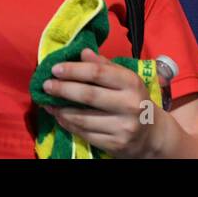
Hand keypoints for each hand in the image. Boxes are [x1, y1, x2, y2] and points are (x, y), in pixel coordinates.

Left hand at [40, 49, 161, 157]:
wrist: (151, 135)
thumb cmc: (134, 100)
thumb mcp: (126, 79)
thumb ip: (105, 66)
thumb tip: (82, 52)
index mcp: (131, 83)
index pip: (98, 73)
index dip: (74, 70)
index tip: (55, 69)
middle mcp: (130, 105)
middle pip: (88, 95)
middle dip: (62, 89)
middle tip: (46, 85)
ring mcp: (123, 127)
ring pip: (83, 118)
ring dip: (60, 110)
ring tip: (47, 102)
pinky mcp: (115, 144)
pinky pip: (84, 133)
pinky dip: (68, 124)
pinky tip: (59, 116)